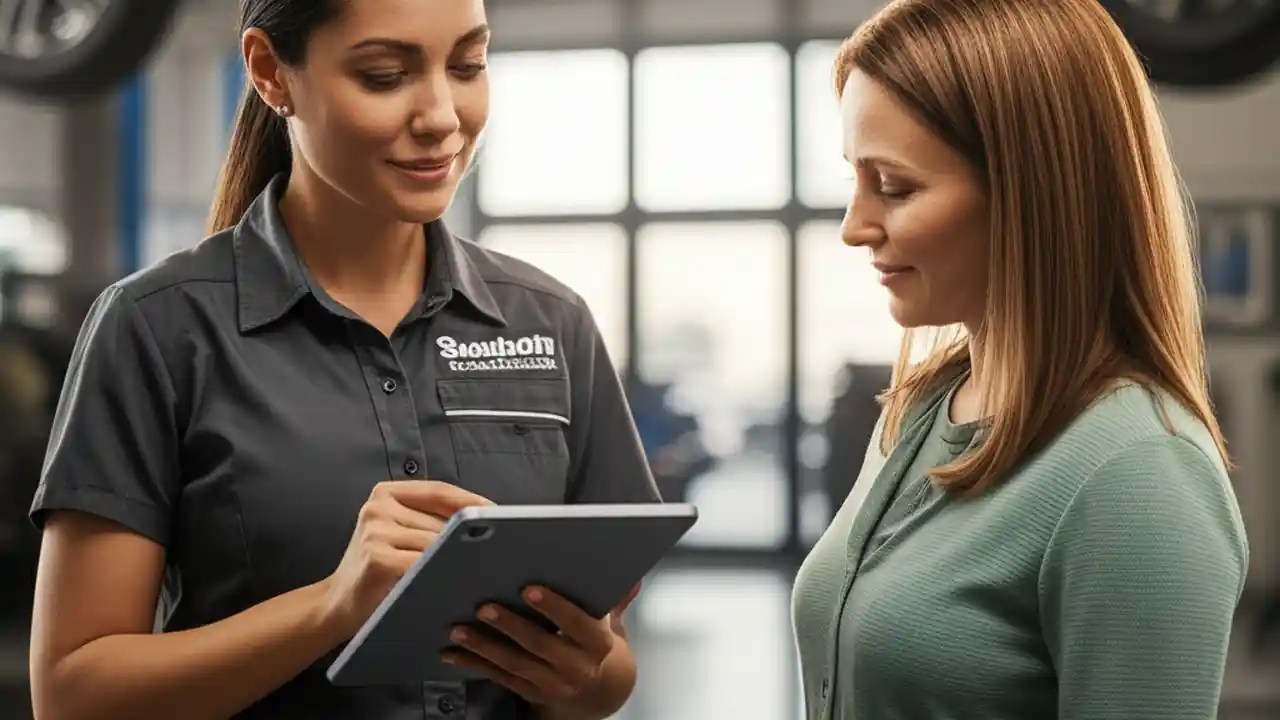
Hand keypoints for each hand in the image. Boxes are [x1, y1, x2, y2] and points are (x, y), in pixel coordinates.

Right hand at [319, 480, 492, 638]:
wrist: (337, 604)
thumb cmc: (377, 569)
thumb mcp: (396, 532)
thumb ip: (429, 520)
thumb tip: (483, 520)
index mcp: (385, 493)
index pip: (440, 491)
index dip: (472, 502)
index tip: (497, 515)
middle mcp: (378, 507)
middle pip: (442, 520)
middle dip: (467, 538)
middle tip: (496, 549)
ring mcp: (375, 532)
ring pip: (437, 544)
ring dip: (458, 559)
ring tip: (475, 570)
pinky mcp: (378, 559)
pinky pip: (424, 565)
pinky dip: (443, 574)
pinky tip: (454, 583)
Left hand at [441, 583, 641, 710]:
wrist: (599, 693)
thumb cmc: (600, 647)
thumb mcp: (613, 624)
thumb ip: (615, 599)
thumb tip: (631, 576)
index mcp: (598, 645)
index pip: (576, 624)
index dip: (554, 607)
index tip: (529, 589)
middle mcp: (575, 668)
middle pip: (539, 645)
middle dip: (509, 625)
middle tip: (484, 606)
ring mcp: (551, 684)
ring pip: (514, 664)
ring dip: (483, 647)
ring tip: (458, 630)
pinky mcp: (530, 693)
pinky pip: (499, 678)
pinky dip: (474, 664)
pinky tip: (453, 652)